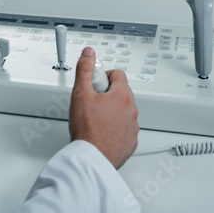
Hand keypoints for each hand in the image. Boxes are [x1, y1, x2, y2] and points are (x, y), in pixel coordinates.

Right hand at [68, 47, 138, 168]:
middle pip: (121, 92)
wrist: (92, 158)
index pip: (118, 74)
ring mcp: (132, 127)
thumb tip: (89, 53)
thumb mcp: (80, 93)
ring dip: (112, 112)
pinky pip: (124, 129)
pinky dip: (115, 128)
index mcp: (122, 96)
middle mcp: (131, 111)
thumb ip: (85, 69)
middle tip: (92, 102)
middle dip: (107, 94)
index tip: (95, 84)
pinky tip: (101, 132)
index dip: (104, 77)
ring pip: (123, 111)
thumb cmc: (87, 130)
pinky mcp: (130, 142)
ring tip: (95, 119)